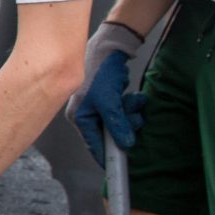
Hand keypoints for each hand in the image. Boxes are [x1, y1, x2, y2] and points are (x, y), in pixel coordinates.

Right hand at [66, 22, 146, 165]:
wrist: (108, 47)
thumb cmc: (101, 73)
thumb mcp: (109, 102)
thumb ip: (117, 125)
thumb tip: (126, 144)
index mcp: (79, 117)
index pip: (94, 144)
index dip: (108, 155)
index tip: (120, 166)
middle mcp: (86, 114)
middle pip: (110, 133)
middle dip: (126, 125)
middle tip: (135, 117)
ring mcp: (97, 106)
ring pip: (119, 121)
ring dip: (131, 113)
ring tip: (134, 100)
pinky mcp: (108, 98)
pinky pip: (123, 110)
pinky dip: (131, 104)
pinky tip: (131, 94)